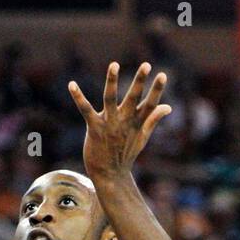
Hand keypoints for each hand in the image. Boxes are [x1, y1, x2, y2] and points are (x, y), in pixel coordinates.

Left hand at [68, 62, 170, 182]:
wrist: (109, 175)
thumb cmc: (125, 155)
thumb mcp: (142, 137)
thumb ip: (153, 120)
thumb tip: (168, 106)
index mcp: (136, 122)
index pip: (150, 104)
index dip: (156, 90)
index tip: (163, 75)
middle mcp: (124, 121)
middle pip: (133, 98)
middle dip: (140, 81)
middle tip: (146, 64)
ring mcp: (109, 124)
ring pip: (111, 98)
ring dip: (112, 81)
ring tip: (114, 64)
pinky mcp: (94, 128)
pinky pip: (85, 110)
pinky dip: (78, 97)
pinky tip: (72, 84)